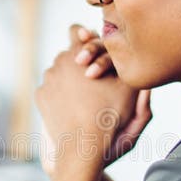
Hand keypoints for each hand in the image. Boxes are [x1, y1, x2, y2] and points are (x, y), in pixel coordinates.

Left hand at [36, 26, 151, 174]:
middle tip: (93, 78)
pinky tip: (72, 106)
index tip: (94, 49)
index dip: (86, 39)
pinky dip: (60, 94)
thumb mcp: (131, 95)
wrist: (82, 149)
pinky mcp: (40, 96)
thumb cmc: (110, 121)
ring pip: (58, 71)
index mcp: (79, 54)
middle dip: (80, 62)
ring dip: (69, 78)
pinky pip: (50, 88)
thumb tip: (140, 65)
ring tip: (85, 96)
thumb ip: (136, 76)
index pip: (77, 31)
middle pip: (68, 53)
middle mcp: (58, 62)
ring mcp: (47, 80)